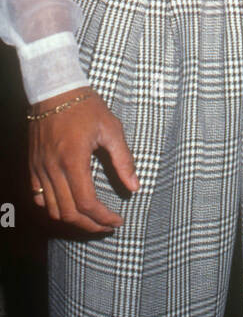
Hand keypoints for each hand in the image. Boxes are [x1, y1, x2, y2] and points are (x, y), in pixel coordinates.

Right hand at [28, 88, 137, 232]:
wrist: (55, 90)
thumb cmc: (86, 107)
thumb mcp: (111, 129)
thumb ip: (124, 160)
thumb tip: (135, 187)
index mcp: (73, 160)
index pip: (87, 203)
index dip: (103, 218)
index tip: (117, 221)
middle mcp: (53, 169)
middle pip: (69, 213)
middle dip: (90, 225)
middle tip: (107, 226)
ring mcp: (40, 168)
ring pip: (52, 209)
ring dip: (73, 220)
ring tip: (92, 220)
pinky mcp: (33, 166)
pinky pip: (38, 197)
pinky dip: (53, 208)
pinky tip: (69, 206)